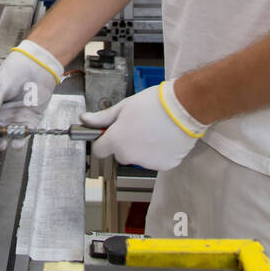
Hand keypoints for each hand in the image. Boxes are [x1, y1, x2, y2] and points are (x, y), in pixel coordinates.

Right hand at [0, 40, 63, 149]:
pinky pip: (21, 138)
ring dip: (0, 144)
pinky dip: (18, 144)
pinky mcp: (28, 123)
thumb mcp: (0, 86)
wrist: (37, 66)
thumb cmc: (14, 72)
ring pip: (2, 139)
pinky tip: (16, 144)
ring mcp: (12, 121)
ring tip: (0, 144)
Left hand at [80, 81, 206, 170]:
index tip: (109, 134)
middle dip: (124, 143)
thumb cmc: (155, 104)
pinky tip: (163, 137)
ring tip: (153, 129)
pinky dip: (158, 152)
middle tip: (136, 126)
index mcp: (116, 141)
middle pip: (120, 154)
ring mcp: (147, 163)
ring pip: (138, 158)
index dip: (103, 140)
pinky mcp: (164, 166)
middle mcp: (130, 156)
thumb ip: (102, 118)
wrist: (183, 108)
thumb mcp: (124, 106)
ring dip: (141, 148)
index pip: (99, 150)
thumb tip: (85, 120)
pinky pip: (155, 161)